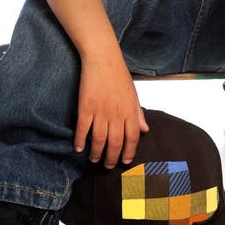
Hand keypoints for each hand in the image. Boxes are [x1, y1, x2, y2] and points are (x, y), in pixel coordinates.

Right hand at [74, 48, 148, 167]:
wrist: (103, 58)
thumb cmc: (119, 75)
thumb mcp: (133, 94)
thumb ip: (138, 114)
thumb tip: (145, 130)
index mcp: (130, 110)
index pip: (133, 138)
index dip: (129, 152)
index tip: (125, 161)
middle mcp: (116, 114)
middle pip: (116, 143)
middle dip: (112, 158)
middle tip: (108, 165)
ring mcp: (100, 111)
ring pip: (99, 140)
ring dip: (96, 153)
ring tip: (94, 159)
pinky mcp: (85, 107)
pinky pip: (82, 129)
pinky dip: (79, 140)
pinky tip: (78, 147)